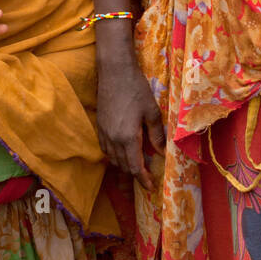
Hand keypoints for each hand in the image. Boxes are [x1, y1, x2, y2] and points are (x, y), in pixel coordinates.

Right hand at [97, 60, 164, 188]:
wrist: (114, 71)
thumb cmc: (136, 89)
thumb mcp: (152, 111)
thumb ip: (156, 134)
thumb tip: (161, 152)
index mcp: (127, 137)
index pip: (135, 167)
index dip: (143, 180)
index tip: (151, 188)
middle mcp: (113, 139)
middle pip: (123, 166)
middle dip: (134, 175)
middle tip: (146, 179)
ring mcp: (103, 133)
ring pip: (112, 159)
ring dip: (124, 166)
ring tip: (135, 168)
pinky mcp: (99, 126)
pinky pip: (105, 149)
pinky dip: (114, 156)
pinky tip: (121, 153)